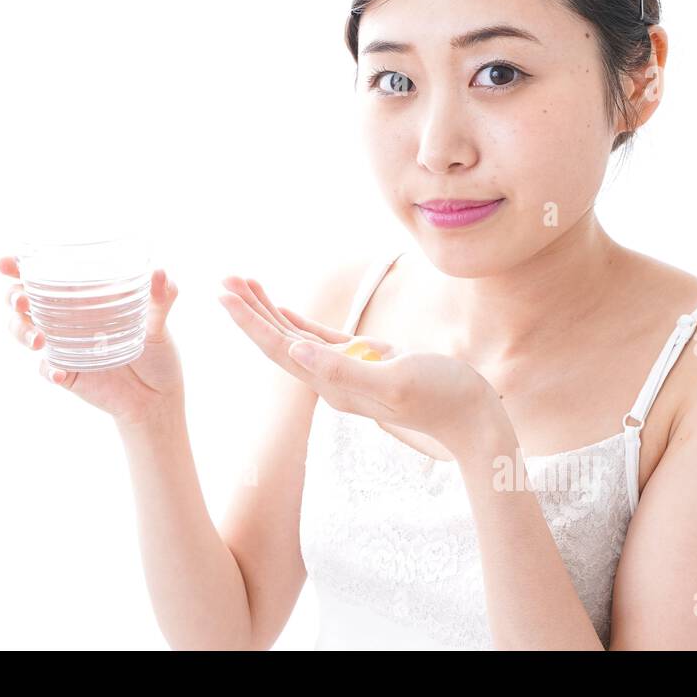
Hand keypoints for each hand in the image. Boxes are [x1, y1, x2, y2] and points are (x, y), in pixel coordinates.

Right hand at [0, 255, 184, 424]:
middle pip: (21, 301)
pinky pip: (47, 369)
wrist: (158, 399)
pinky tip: (60, 373)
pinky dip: (49, 370)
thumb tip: (161, 274)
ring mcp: (62, 346)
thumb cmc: (157, 354)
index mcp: (83, 298)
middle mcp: (66, 318)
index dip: (18, 266)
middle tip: (22, 302)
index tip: (6, 262)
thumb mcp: (160, 323)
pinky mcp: (66, 373)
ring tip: (39, 340)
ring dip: (21, 331)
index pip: (44, 276)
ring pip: (23, 332)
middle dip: (13, 297)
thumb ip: (161, 299)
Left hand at [217, 275, 505, 458]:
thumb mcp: (394, 381)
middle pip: (277, 341)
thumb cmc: (442, 398)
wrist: (474, 418)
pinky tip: (278, 307)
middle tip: (223, 278)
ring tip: (242, 282)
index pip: (280, 349)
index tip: (223, 295)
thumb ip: (344, 370)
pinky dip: (296, 321)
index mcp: (331, 385)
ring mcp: (345, 372)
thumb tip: (295, 351)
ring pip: (294, 337)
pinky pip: (320, 339)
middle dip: (248, 310)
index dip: (249, 321)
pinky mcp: (364, 363)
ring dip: (267, 310)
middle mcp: (330, 381)